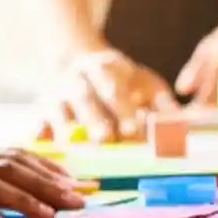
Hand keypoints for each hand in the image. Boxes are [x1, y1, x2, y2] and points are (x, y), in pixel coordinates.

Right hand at [44, 48, 177, 142]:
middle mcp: (76, 78)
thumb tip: (180, 122)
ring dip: (67, 133)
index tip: (133, 131)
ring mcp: (55, 95)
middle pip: (84, 99)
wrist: (76, 64)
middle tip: (106, 139)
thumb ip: (162, 103)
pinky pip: (37, 126)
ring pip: (57, 113)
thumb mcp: (145, 83)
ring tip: (77, 153)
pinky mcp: (40, 112)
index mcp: (104, 67)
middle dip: (95, 120)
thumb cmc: (122, 82)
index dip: (123, 109)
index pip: (114, 88)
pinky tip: (43, 151)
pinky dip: (40, 138)